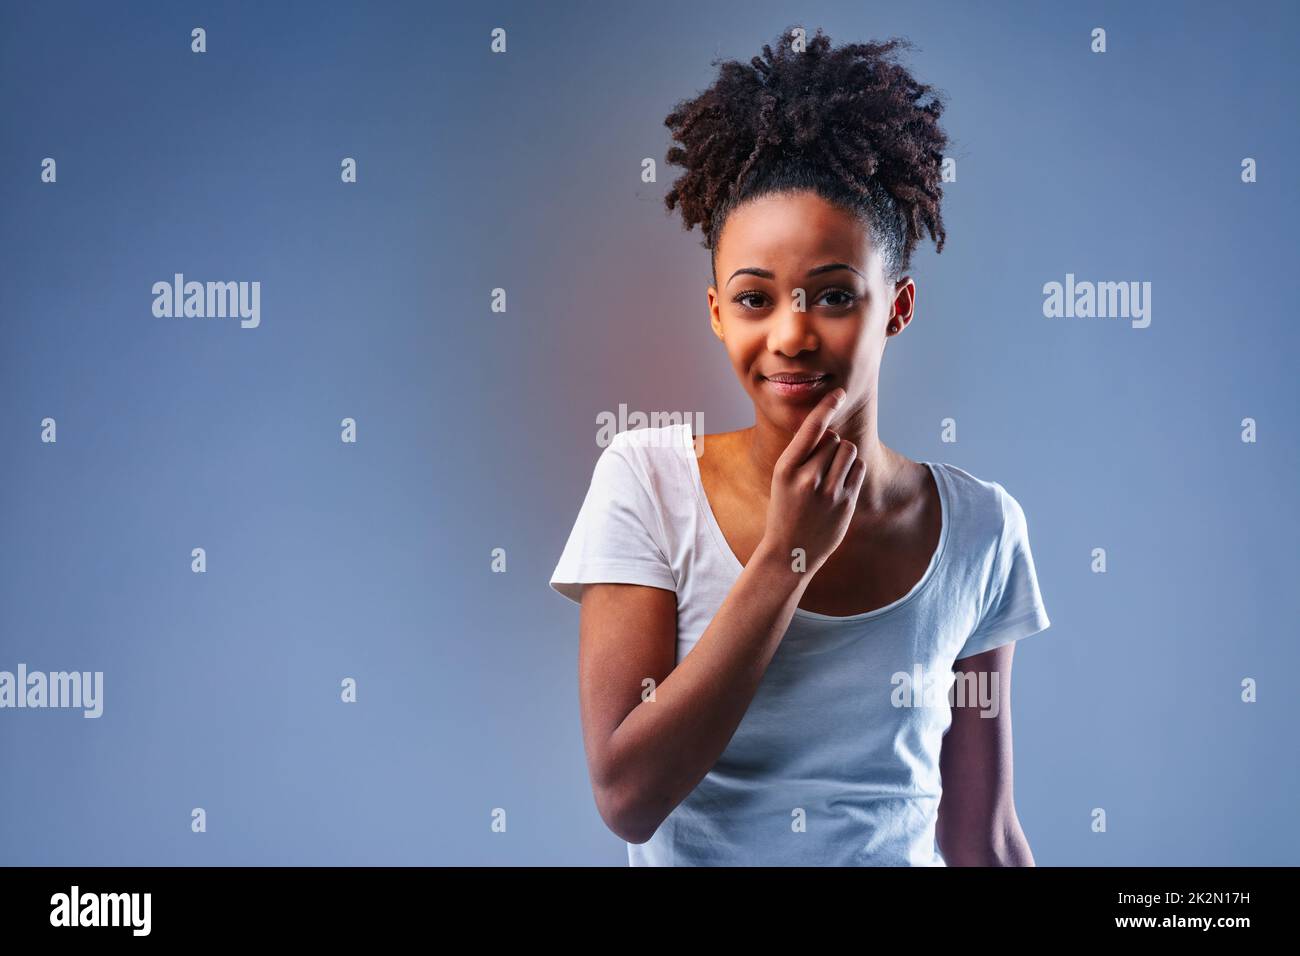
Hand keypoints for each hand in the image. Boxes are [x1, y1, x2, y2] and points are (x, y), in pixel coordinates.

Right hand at [760, 387, 865, 573]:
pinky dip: (852, 469)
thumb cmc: (785, 509)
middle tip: (820, 465)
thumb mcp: (782, 479)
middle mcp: (806, 478)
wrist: (789, 552)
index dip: (826, 407)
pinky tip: (840, 484)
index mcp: (785, 468)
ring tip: (831, 472)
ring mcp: (828, 492)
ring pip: (849, 450)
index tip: (839, 392)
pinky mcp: (845, 503)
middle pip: (833, 438)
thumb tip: (830, 429)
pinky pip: (858, 468)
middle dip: (831, 444)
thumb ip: (802, 455)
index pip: (811, 429)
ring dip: (844, 454)